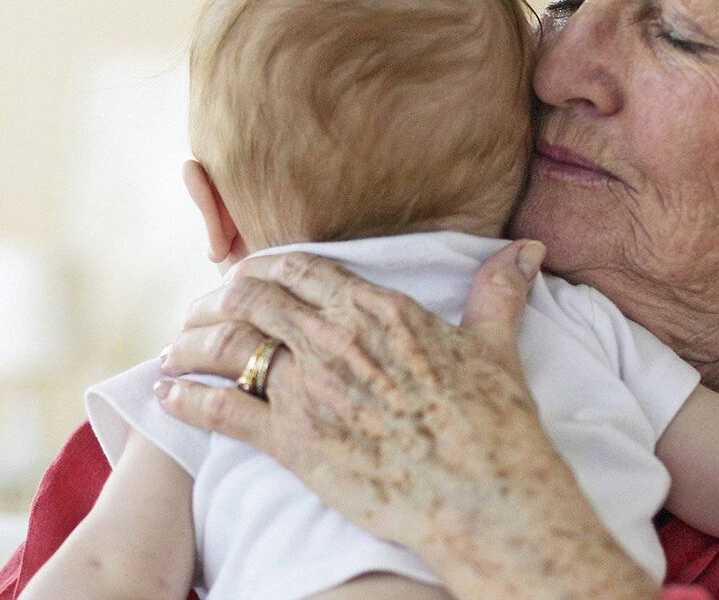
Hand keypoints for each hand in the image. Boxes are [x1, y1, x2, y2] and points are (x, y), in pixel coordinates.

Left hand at [158, 240, 657, 599]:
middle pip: (253, 298)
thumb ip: (500, 289)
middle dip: (222, 297)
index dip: (265, 266)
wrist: (482, 494)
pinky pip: (223, 411)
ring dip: (193, 342)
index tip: (248, 273)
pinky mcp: (293, 442)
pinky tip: (168, 396)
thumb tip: (527, 248)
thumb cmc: (494, 420)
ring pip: (227, 346)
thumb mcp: (495, 345)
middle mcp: (334, 338)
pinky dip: (187, 399)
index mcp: (378, 309)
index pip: (301, 268)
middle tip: (207, 307)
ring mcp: (309, 389)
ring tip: (177, 348)